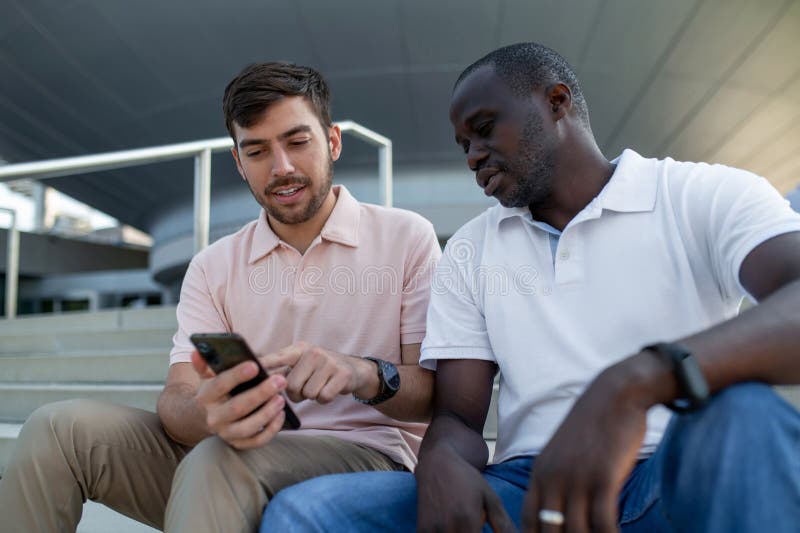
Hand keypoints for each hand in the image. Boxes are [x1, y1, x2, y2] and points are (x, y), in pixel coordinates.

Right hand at [191, 350, 287, 448]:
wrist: (201, 418)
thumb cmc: (213, 392)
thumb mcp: (206, 377)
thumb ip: (204, 364)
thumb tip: (196, 352)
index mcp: (206, 397)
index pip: (220, 385)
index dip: (237, 375)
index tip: (254, 365)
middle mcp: (214, 417)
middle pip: (237, 407)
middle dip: (260, 393)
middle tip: (279, 381)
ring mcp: (226, 433)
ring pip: (248, 427)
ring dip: (267, 413)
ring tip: (281, 399)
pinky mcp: (238, 443)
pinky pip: (256, 441)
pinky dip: (271, 430)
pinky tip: (280, 415)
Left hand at [257, 341, 377, 402]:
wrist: (353, 369)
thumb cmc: (320, 369)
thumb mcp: (301, 363)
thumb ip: (280, 369)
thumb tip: (256, 376)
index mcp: (299, 349)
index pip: (278, 357)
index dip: (265, 364)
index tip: (251, 368)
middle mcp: (313, 352)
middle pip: (292, 384)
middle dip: (296, 393)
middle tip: (306, 386)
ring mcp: (329, 362)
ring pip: (308, 393)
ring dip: (312, 396)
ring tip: (319, 385)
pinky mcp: (342, 374)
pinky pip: (323, 397)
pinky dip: (324, 399)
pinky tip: (329, 389)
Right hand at [416, 446, 515, 532]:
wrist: (436, 464)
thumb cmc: (467, 480)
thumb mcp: (491, 499)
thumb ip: (504, 525)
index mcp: (467, 521)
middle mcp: (447, 528)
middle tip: (479, 529)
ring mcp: (431, 531)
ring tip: (469, 530)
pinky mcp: (422, 531)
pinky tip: (457, 531)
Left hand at [520, 364, 649, 532]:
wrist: (615, 394)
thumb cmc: (594, 424)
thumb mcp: (564, 451)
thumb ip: (558, 478)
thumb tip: (561, 510)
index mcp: (540, 473)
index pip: (528, 521)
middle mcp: (553, 478)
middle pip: (550, 531)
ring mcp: (577, 479)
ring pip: (577, 532)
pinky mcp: (603, 478)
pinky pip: (603, 523)